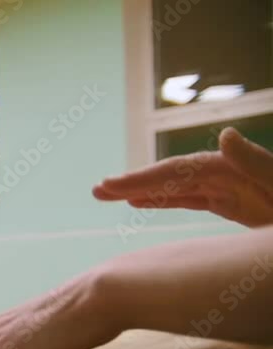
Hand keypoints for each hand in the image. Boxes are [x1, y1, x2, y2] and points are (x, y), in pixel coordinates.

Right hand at [93, 128, 272, 227]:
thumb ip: (261, 164)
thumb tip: (225, 136)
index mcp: (242, 171)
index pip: (183, 172)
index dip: (145, 179)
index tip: (111, 188)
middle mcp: (236, 177)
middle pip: (175, 177)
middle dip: (135, 183)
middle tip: (97, 192)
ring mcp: (239, 191)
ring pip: (181, 188)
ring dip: (146, 191)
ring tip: (110, 197)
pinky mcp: (242, 207)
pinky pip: (195, 200)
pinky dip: (168, 201)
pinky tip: (145, 204)